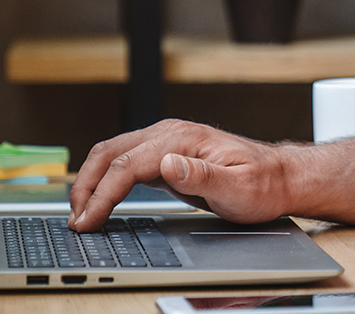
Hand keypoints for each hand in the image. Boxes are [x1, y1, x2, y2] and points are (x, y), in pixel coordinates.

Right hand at [68, 119, 289, 230]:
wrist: (279, 177)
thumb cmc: (262, 183)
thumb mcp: (238, 186)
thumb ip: (201, 176)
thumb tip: (166, 163)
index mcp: (183, 138)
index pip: (128, 164)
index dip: (103, 193)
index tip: (88, 219)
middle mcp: (170, 134)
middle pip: (110, 153)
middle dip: (86, 185)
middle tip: (75, 220)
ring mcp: (166, 142)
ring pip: (113, 155)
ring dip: (91, 181)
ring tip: (80, 213)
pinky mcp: (166, 155)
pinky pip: (125, 163)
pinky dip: (105, 180)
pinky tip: (100, 200)